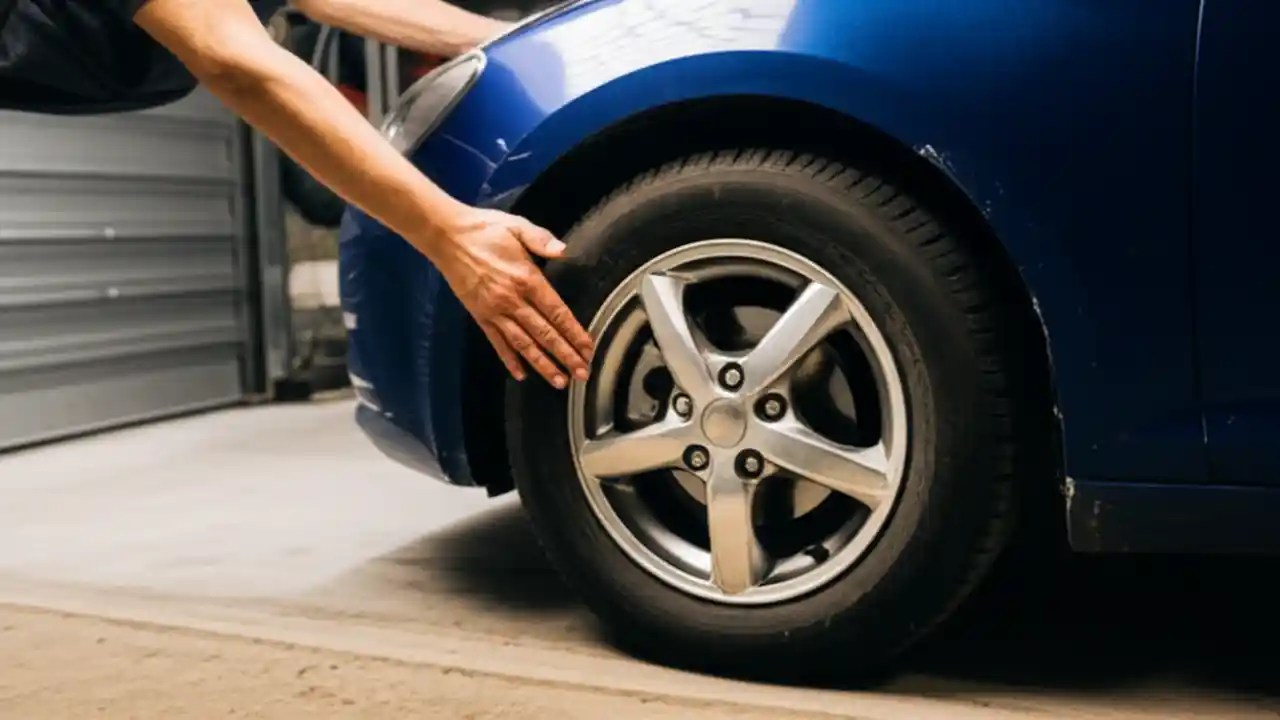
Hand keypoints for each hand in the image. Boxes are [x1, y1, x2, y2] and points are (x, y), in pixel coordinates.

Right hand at [430, 208, 593, 387]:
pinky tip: (521, 375)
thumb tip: (563, 251)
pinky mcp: (480, 316)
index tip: (588, 349)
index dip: (574, 333)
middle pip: (544, 333)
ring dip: (542, 364)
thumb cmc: (485, 230)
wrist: (446, 237)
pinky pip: (497, 342)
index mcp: (526, 278)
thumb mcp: (517, 226)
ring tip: (560, 382)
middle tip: (583, 374)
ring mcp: (495, 311)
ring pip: (523, 344)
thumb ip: (541, 239)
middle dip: (565, 356)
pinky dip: (509, 360)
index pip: (556, 312)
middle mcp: (512, 300)